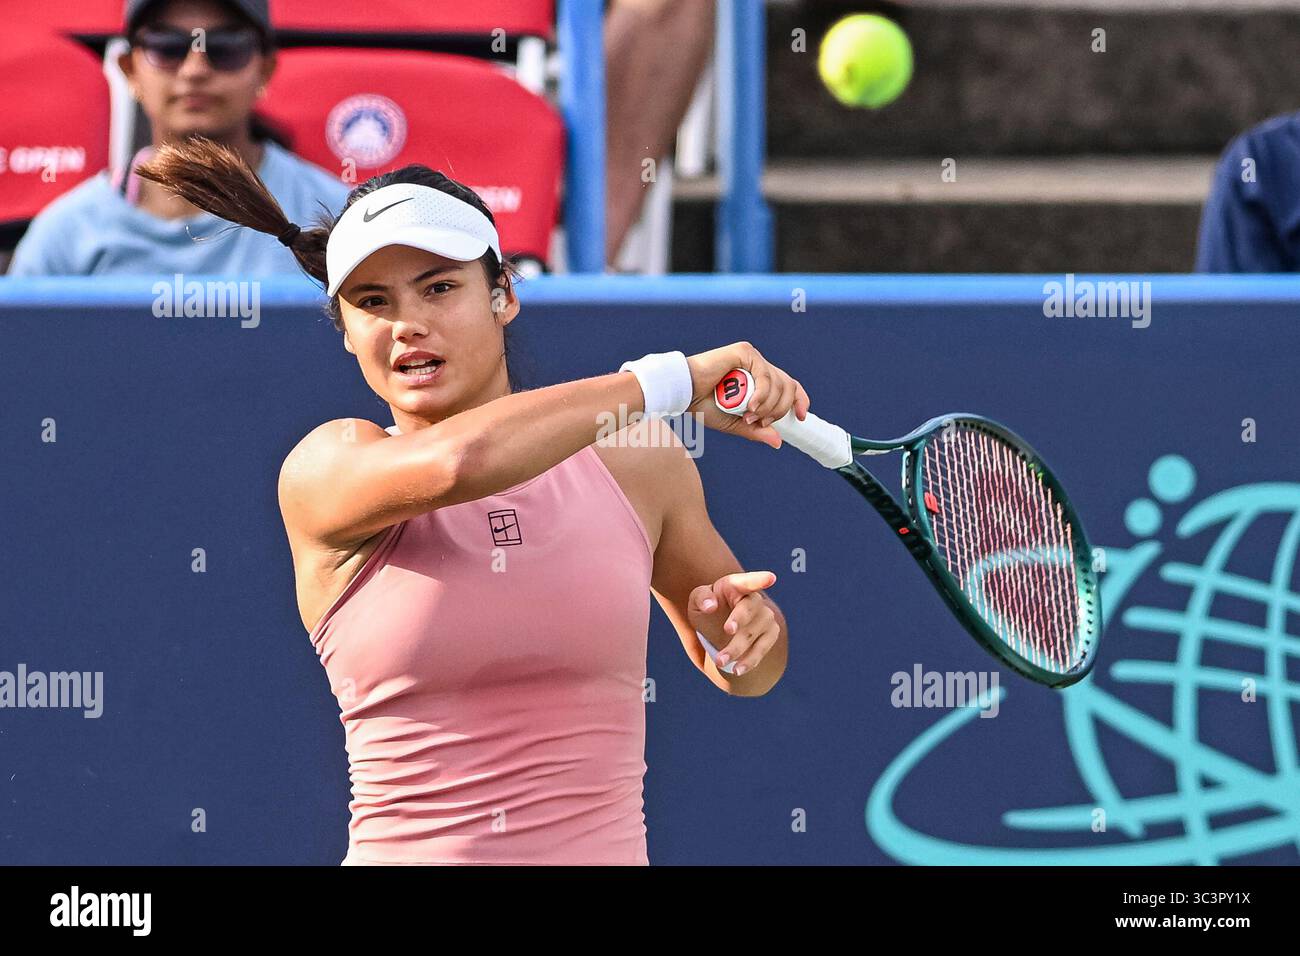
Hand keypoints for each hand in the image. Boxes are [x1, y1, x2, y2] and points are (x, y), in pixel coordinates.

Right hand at [685, 341, 809, 448]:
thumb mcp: (735, 423)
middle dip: (778, 410)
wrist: (683, 393)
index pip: (789, 386)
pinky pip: (765, 375)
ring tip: (749, 415)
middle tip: (760, 422)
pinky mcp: (745, 352)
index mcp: (758, 380)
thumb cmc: (703, 405)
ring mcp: (752, 358)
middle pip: (788, 386)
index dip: (799, 400)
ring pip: (779, 382)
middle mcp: (758, 366)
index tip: (800, 417)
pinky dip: (762, 394)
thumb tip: (778, 442)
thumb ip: (756, 430)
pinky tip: (750, 405)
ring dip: (768, 405)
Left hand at [687, 570, 780, 676]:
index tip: (771, 578)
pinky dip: (749, 661)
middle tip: (727, 630)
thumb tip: (710, 606)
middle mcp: (755, 600)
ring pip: (754, 634)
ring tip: (720, 661)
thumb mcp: (697, 600)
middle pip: (749, 609)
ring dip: (737, 648)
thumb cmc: (708, 606)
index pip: (748, 581)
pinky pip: (762, 649)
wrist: (720, 625)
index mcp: (736, 586)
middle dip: (739, 619)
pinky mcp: (770, 635)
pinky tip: (736, 670)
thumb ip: (702, 598)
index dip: (760, 579)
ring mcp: (765, 617)